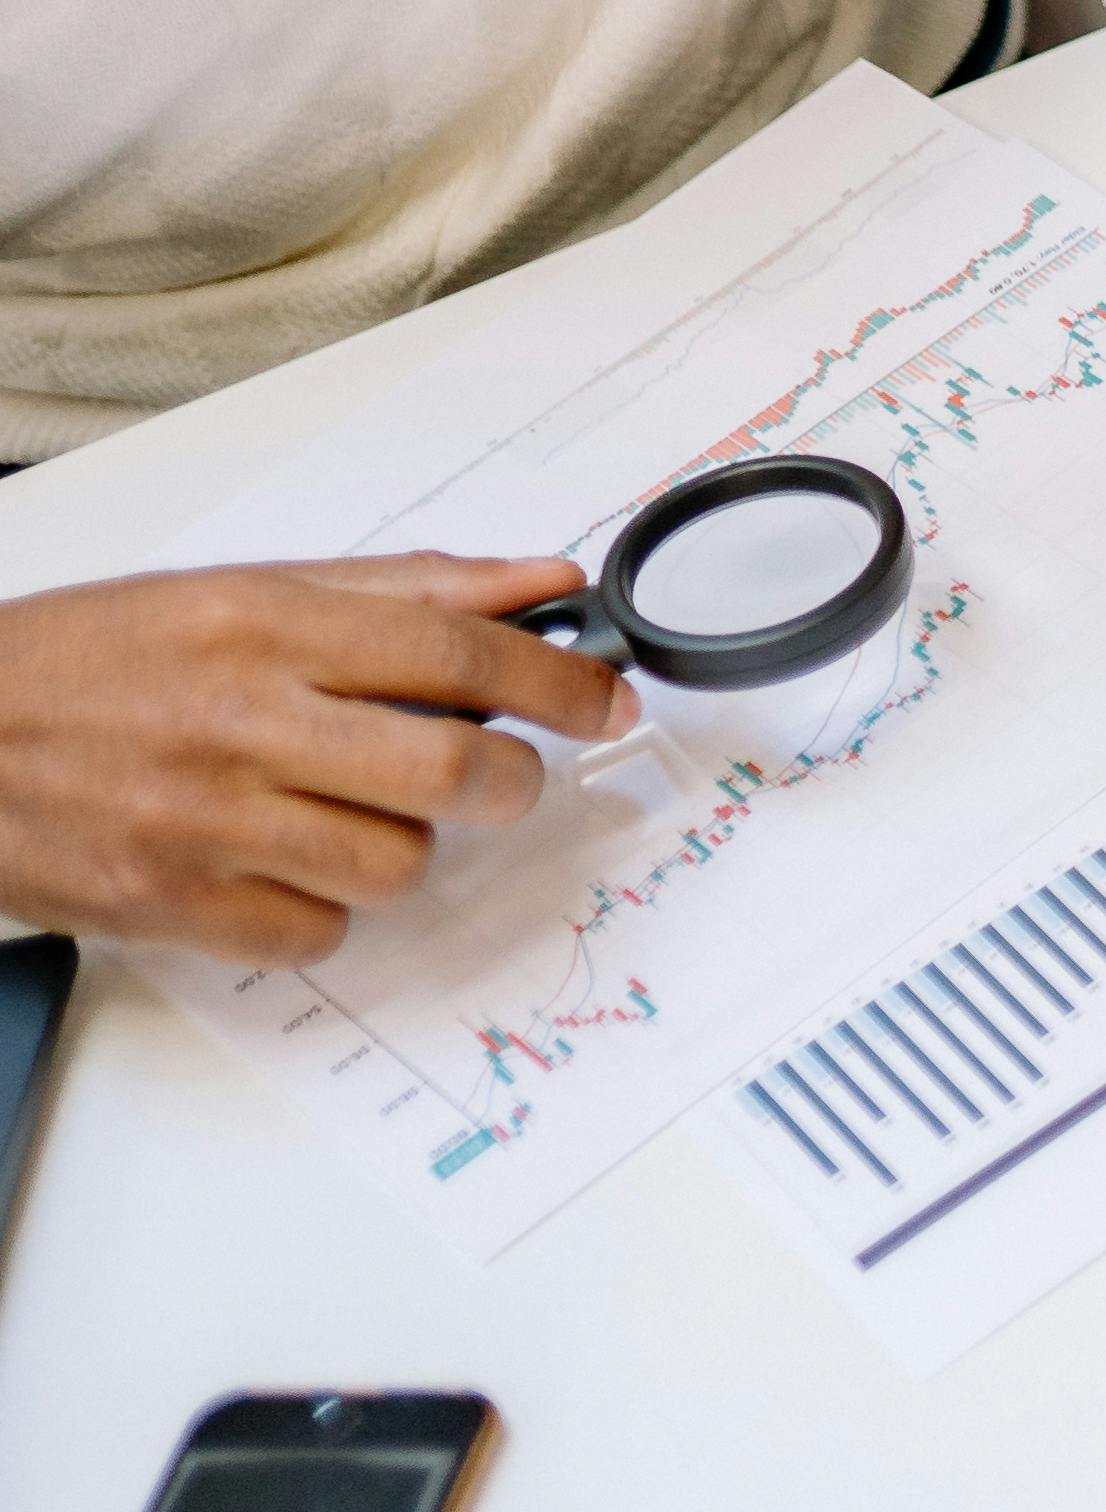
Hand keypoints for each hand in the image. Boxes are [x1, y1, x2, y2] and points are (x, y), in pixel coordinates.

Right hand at [0, 557, 634, 962]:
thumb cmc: (93, 657)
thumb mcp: (245, 589)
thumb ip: (406, 588)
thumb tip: (541, 582)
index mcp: (265, 627)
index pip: (460, 656)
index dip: (560, 682)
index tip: (607, 700)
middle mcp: (241, 723)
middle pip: (450, 773)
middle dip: (510, 778)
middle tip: (503, 770)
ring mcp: (202, 824)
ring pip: (396, 862)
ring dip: (408, 841)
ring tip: (355, 806)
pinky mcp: (168, 907)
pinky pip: (318, 930)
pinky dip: (329, 904)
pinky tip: (291, 859)